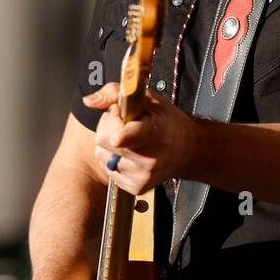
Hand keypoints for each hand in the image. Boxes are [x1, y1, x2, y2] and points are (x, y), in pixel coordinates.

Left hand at [83, 82, 200, 194]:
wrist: (189, 150)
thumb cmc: (169, 122)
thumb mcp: (148, 98)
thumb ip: (115, 93)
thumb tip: (89, 101)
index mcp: (153, 134)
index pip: (118, 137)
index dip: (113, 120)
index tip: (122, 113)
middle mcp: (148, 159)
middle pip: (103, 140)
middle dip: (109, 126)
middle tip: (125, 123)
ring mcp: (141, 176)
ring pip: (101, 155)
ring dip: (110, 144)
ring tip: (129, 139)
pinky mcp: (135, 187)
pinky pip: (108, 168)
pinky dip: (114, 158)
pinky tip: (130, 152)